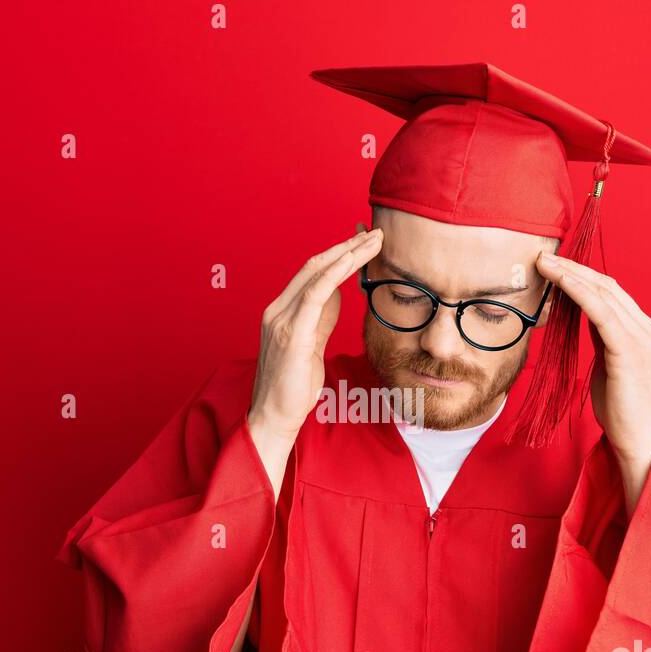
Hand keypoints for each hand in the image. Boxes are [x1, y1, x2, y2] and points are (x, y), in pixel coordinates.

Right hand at [246, 227, 382, 494]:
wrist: (274, 417)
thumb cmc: (293, 387)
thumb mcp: (311, 345)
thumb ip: (320, 319)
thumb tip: (337, 295)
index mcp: (281, 312)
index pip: (311, 274)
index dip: (338, 255)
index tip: (363, 243)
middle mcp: (277, 310)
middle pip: (314, 266)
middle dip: (346, 247)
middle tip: (375, 235)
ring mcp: (281, 320)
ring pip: (316, 274)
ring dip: (347, 255)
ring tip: (373, 243)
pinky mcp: (292, 334)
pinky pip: (315, 294)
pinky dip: (336, 273)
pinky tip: (355, 262)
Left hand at [535, 252, 650, 511]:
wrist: (639, 440)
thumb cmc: (621, 408)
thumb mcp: (608, 365)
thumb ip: (601, 340)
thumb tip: (580, 317)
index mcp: (642, 331)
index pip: (611, 293)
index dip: (581, 276)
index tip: (553, 267)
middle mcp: (647, 328)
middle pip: (607, 286)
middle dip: (573, 269)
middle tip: (542, 258)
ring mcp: (642, 337)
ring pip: (604, 294)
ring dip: (571, 276)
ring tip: (544, 265)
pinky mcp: (630, 350)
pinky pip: (602, 313)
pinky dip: (580, 294)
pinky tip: (560, 284)